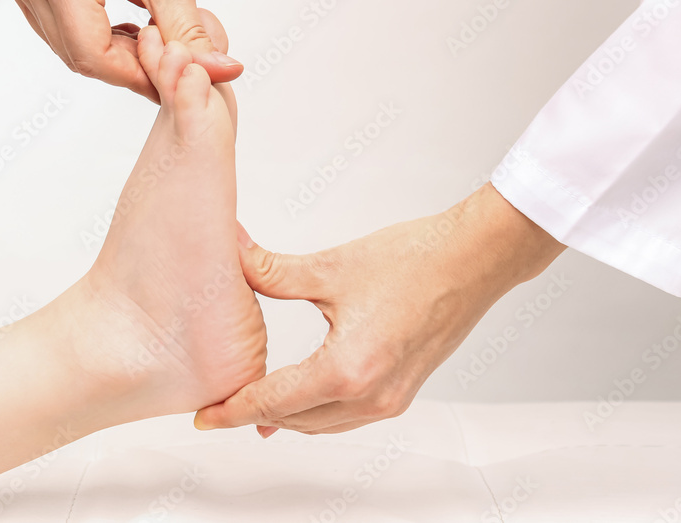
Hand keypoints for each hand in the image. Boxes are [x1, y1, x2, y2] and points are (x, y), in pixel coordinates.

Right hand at [6, 0, 267, 100]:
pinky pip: (62, 32)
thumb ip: (190, 38)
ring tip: (151, 40)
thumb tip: (219, 76)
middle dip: (126, 67)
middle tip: (165, 63)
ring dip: (112, 55)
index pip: (92, 55)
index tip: (169, 81)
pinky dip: (97, 40)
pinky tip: (128, 30)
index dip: (134, 76)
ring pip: (70, 49)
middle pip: (78, 55)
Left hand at [195, 184, 565, 435]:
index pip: (273, 401)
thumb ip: (272, 271)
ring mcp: (391, 399)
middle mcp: (371, 395)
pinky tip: (301, 398)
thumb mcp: (331, 267)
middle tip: (220, 406)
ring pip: (322, 425)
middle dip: (253, 415)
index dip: (233, 410)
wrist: (474, 258)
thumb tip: (233, 256)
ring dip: (286, 417)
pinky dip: (317, 412)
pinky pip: (347, 417)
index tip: (206, 416)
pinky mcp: (403, 392)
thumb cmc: (416, 261)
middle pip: (295, 420)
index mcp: (348, 369)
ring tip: (253, 407)